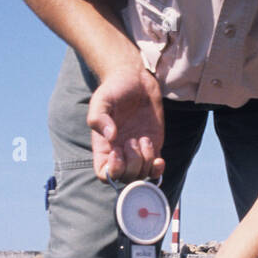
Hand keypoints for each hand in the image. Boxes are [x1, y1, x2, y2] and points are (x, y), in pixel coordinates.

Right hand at [87, 64, 165, 180]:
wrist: (135, 79)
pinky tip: (159, 158)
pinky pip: (155, 169)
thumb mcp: (101, 100)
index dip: (112, 171)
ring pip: (142, 175)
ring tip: (144, 139)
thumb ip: (99, 118)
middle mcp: (120, 152)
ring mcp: (138, 151)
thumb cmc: (114, 89)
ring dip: (145, 161)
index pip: (104, 174)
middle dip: (132, 165)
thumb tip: (110, 137)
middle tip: (132, 141)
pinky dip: (158, 169)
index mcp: (104, 147)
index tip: (117, 152)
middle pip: (126, 178)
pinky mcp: (153, 146)